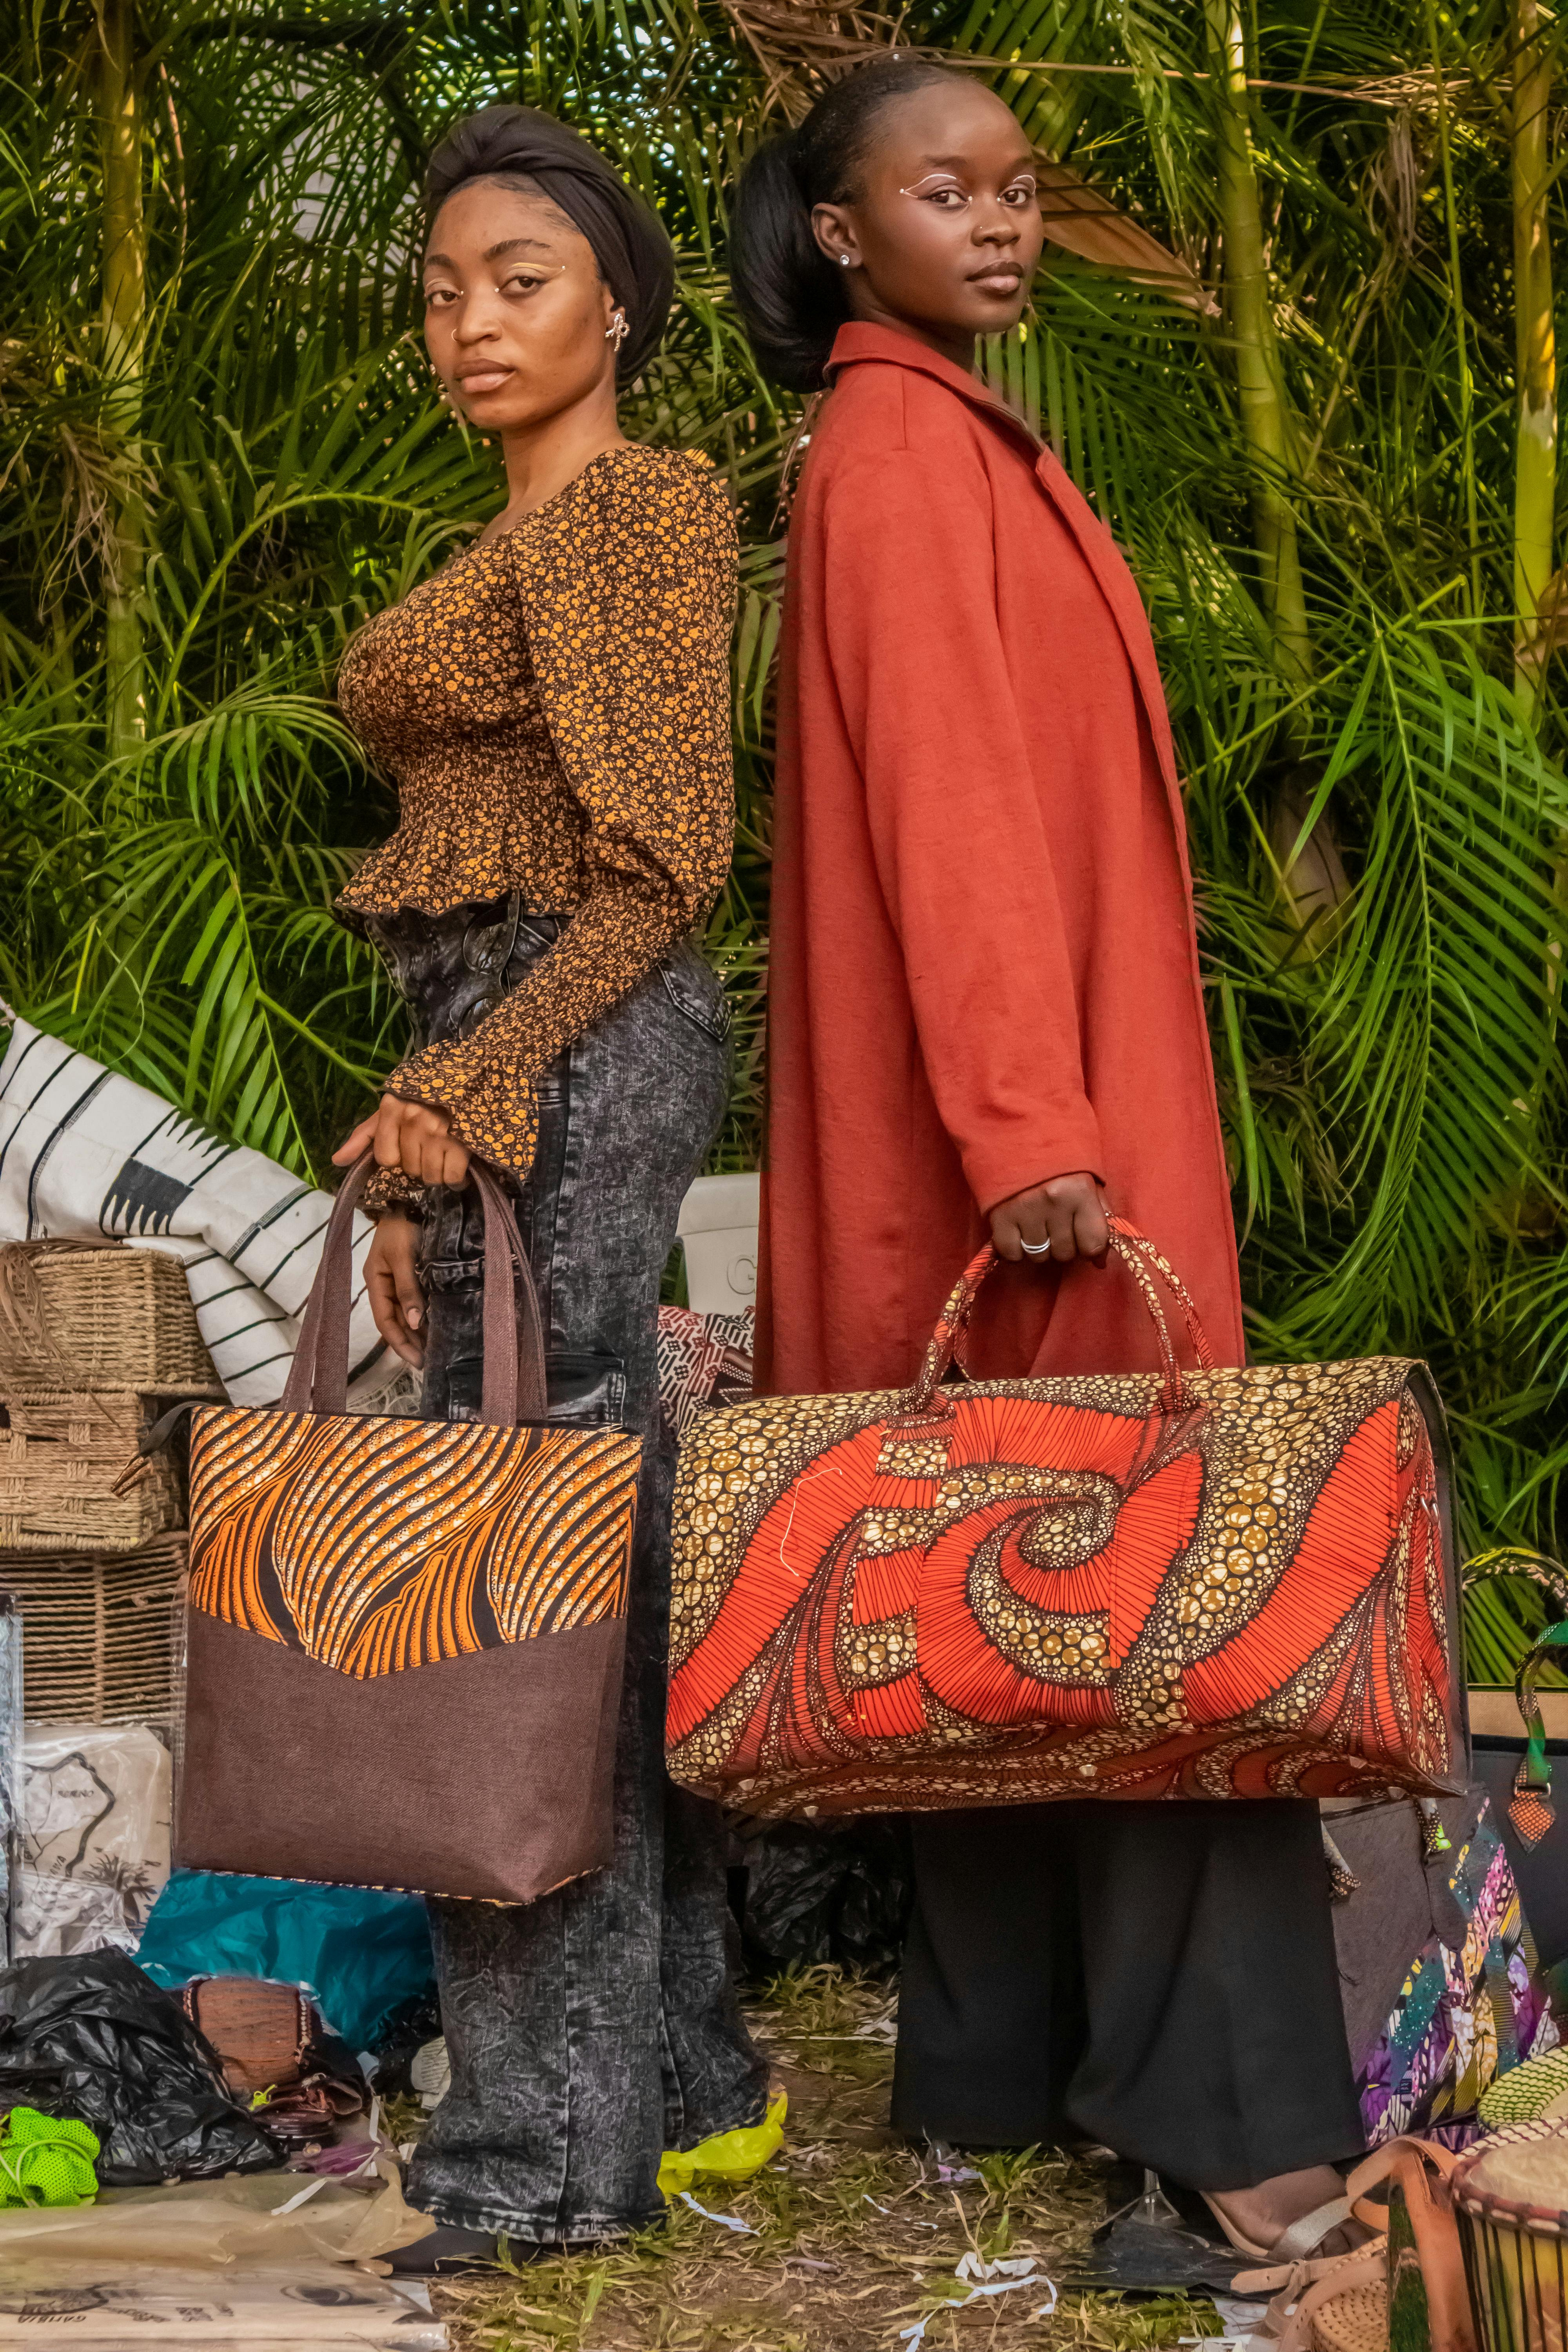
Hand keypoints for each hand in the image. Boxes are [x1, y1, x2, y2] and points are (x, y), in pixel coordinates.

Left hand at [333, 1093, 469, 1187]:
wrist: (466, 1082)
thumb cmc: (421, 1100)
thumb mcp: (388, 1112)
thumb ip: (363, 1137)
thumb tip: (337, 1161)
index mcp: (391, 1110)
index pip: (385, 1158)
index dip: (396, 1158)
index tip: (408, 1147)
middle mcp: (412, 1119)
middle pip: (409, 1169)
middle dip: (419, 1164)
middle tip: (430, 1149)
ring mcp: (438, 1130)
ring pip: (430, 1176)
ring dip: (437, 1173)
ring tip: (444, 1156)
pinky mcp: (461, 1142)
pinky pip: (451, 1177)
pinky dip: (455, 1179)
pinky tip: (457, 1165)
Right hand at [363, 1214, 425, 1367]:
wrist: (407, 1197)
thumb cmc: (401, 1226)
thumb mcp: (402, 1257)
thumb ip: (408, 1289)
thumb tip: (416, 1323)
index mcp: (375, 1282)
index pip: (385, 1321)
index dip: (400, 1343)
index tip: (418, 1361)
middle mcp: (385, 1285)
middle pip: (396, 1321)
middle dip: (411, 1342)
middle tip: (432, 1360)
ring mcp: (397, 1279)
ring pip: (406, 1313)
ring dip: (418, 1331)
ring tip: (436, 1348)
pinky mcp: (412, 1272)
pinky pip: (415, 1301)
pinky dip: (424, 1315)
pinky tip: (436, 1324)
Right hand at [990, 1171, 1109, 1266]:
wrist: (1015, 1133)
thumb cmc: (1059, 1160)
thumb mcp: (1088, 1180)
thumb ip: (1100, 1217)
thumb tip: (1100, 1261)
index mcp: (1080, 1192)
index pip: (1093, 1244)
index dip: (1088, 1245)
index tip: (1081, 1235)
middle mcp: (1054, 1203)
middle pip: (1065, 1253)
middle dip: (1063, 1244)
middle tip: (1055, 1225)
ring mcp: (1026, 1210)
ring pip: (1039, 1255)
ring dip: (1039, 1247)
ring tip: (1036, 1225)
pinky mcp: (1000, 1216)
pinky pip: (1012, 1253)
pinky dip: (1014, 1249)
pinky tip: (1017, 1232)